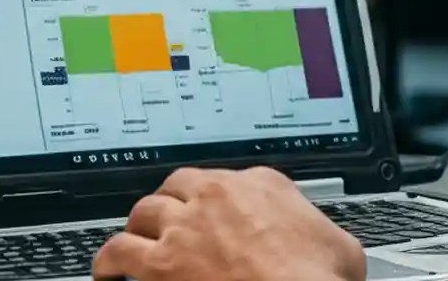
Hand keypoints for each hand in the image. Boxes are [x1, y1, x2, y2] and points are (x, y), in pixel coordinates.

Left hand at [93, 166, 365, 280]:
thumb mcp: (339, 246)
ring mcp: (185, 227)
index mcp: (261, 185)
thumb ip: (321, 232)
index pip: (229, 178)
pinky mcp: (161, 262)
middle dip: (171, 202)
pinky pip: (119, 251)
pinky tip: (108, 270)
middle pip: (179, 186)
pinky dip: (109, 260)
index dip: (216, 197)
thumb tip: (328, 244)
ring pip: (144, 212)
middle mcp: (217, 196)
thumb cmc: (316, 279)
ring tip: (132, 242)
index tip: (215, 210)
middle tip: (168, 219)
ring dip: (138, 227)